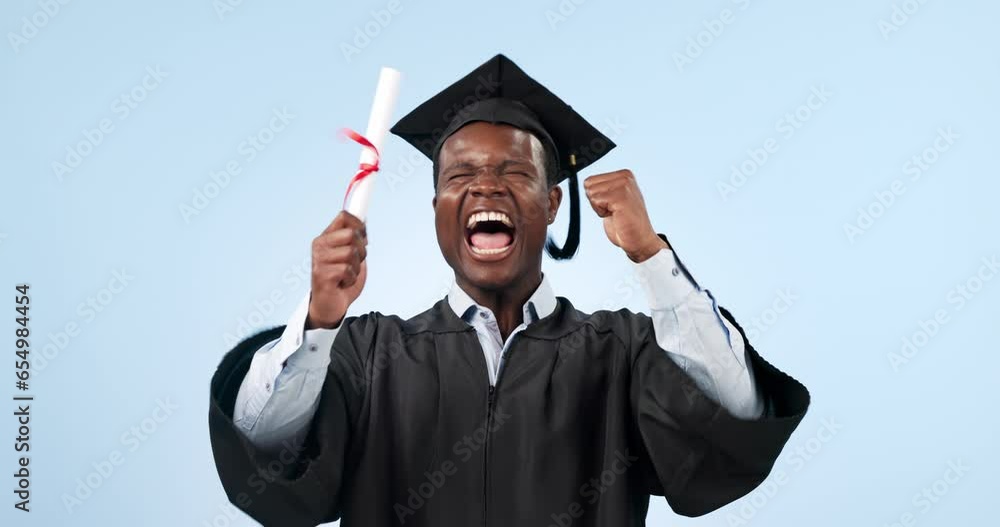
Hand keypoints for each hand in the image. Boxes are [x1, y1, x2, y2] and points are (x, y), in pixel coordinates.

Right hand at [306, 211, 367, 328]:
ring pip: (351, 252)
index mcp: (326, 237)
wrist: (329, 306)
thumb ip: (355, 239)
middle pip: (351, 233)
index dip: (360, 225)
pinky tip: (342, 283)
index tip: (363, 238)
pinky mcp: (321, 274)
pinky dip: (351, 278)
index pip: (344, 216)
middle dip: (361, 250)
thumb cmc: (341, 280)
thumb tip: (363, 219)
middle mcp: (320, 245)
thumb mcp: (352, 255)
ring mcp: (319, 259)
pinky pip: (347, 269)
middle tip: (354, 263)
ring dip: (356, 267)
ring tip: (347, 275)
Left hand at [583, 169, 668, 262]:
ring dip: (599, 208)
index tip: (611, 205)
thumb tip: (585, 182)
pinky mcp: (621, 197)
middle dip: (596, 202)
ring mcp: (624, 186)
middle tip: (613, 210)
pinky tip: (616, 216)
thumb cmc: (624, 222)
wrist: (639, 238)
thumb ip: (601, 187)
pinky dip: (601, 213)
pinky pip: (596, 201)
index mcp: (623, 174)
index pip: (590, 181)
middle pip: (589, 185)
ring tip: (616, 213)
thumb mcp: (612, 198)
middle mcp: (625, 177)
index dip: (596, 197)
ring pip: (591, 192)